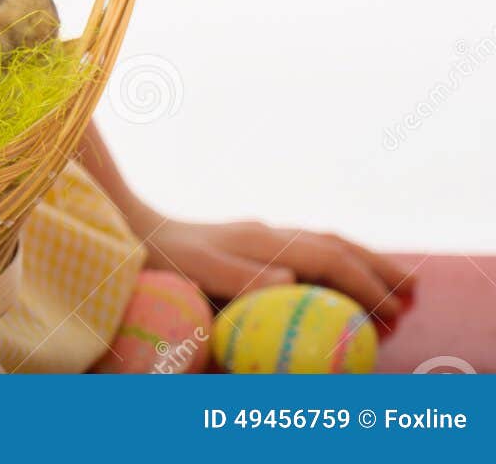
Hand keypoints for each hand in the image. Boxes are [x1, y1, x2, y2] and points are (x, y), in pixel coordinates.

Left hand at [129, 209, 415, 319]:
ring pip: (326, 244)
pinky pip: (307, 250)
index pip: (330, 260)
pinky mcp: (250, 243)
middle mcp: (268, 233)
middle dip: (378, 272)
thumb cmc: (160, 257)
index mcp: (263, 240)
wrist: (131, 227)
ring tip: (394, 290)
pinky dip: (336, 264)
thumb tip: (290, 280)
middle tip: (410, 303)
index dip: (366, 286)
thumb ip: (240, 275)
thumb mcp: (196, 268)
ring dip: (363, 265)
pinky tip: (341, 284)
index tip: (391, 315)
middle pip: (338, 246)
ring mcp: (260, 235)